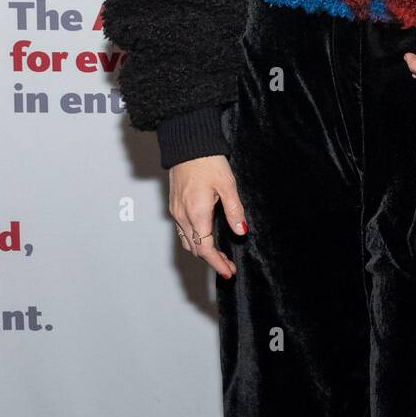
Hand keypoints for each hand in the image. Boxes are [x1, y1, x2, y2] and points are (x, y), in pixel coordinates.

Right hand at [167, 154, 247, 279]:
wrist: (187, 144)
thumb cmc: (208, 161)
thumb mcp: (227, 185)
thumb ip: (234, 211)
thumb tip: (241, 232)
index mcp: (196, 213)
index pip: (205, 248)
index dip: (217, 263)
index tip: (228, 272)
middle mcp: (182, 215)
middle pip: (195, 248)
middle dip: (211, 260)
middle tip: (228, 266)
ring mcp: (176, 210)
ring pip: (187, 240)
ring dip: (202, 250)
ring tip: (219, 255)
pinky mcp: (174, 204)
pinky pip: (183, 230)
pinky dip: (194, 239)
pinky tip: (206, 237)